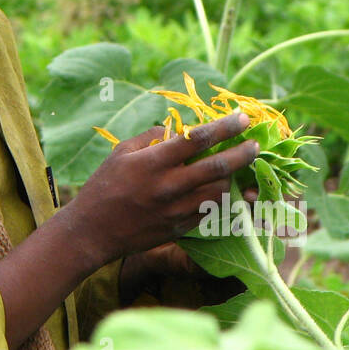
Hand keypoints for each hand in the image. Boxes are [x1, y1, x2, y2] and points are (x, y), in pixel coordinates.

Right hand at [63, 112, 260, 271]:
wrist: (93, 231)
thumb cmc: (104, 186)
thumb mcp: (121, 153)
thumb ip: (151, 137)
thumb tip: (177, 129)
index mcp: (153, 163)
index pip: (197, 139)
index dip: (224, 127)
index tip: (242, 118)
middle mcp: (168, 186)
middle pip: (217, 167)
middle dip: (242, 154)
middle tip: (255, 145)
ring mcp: (176, 210)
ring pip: (219, 191)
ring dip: (232, 177)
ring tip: (237, 168)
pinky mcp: (180, 228)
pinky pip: (211, 212)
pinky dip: (221, 198)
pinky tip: (223, 189)